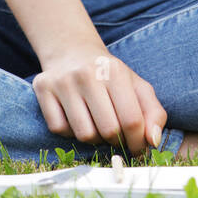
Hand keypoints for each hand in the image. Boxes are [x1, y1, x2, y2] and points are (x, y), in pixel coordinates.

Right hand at [32, 42, 167, 154]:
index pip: (132, 120)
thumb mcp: (136, 86)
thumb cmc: (109, 75)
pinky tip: (76, 118)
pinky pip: (59, 129)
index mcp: (115, 71)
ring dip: (94, 139)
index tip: (138, 148)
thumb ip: (153, 112)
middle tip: (117, 136)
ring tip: (97, 124)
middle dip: (116, 141)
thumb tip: (152, 141)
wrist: (72, 50)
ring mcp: (63, 81)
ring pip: (83, 135)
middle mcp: (87, 74)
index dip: (138, 142)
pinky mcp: (43, 88)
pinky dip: (71, 132)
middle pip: (108, 130)